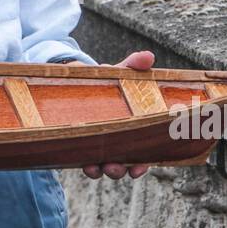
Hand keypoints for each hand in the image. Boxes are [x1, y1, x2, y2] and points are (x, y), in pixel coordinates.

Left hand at [83, 50, 155, 179]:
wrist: (79, 79)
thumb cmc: (108, 80)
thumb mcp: (121, 73)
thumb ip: (133, 65)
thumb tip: (148, 56)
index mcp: (132, 129)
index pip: (143, 153)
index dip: (143, 164)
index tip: (140, 167)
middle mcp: (117, 141)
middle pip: (122, 165)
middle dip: (120, 170)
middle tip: (116, 167)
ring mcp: (98, 143)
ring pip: (102, 166)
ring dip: (101, 170)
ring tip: (97, 167)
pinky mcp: (80, 142)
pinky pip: (83, 159)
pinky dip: (84, 163)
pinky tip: (83, 162)